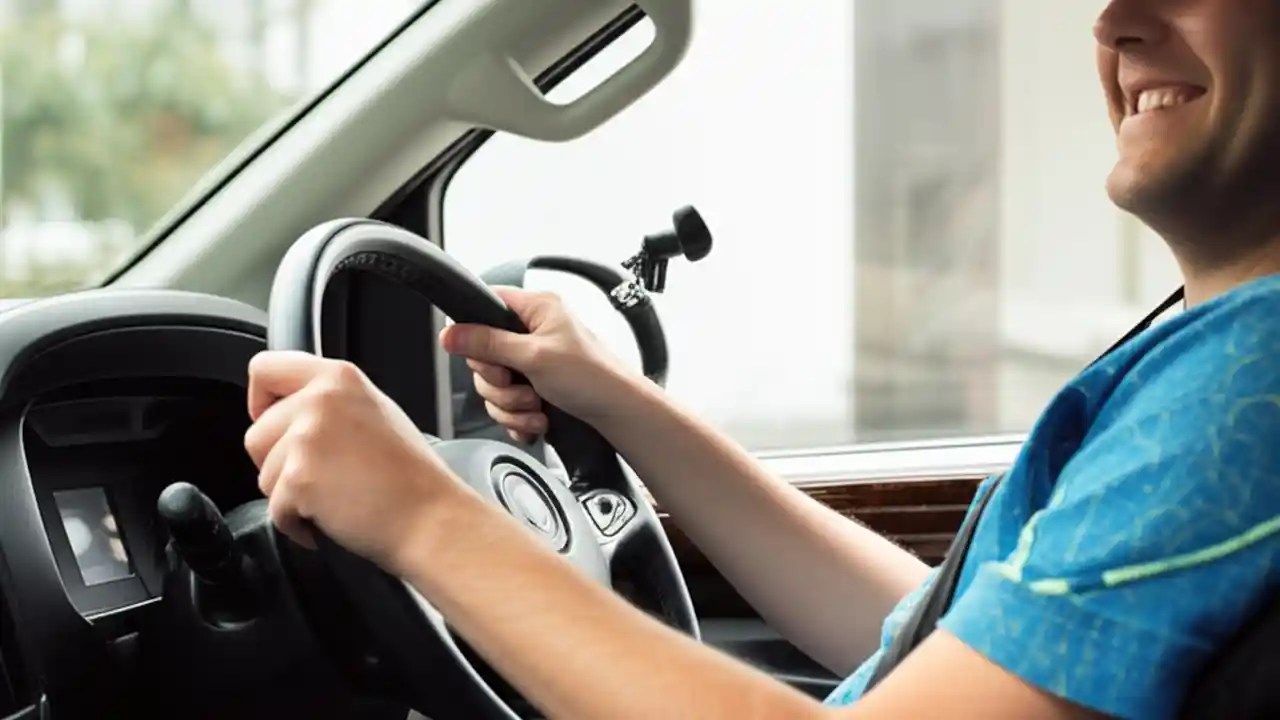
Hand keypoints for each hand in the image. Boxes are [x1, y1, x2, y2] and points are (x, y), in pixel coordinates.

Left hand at [243, 351, 465, 574]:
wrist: (431, 518)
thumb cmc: (411, 477)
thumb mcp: (374, 411)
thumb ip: (330, 400)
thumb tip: (287, 410)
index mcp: (339, 376)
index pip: (264, 369)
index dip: (262, 402)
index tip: (279, 426)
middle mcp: (320, 399)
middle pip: (255, 433)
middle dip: (278, 463)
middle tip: (324, 476)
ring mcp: (307, 438)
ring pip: (262, 474)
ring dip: (289, 496)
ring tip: (335, 497)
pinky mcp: (299, 478)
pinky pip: (274, 509)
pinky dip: (297, 523)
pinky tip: (333, 518)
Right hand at [439, 287, 636, 440]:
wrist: (618, 413)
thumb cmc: (592, 376)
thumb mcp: (534, 356)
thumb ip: (488, 344)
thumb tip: (450, 333)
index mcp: (536, 308)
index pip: (486, 304)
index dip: (474, 331)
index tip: (480, 355)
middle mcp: (532, 331)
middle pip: (483, 353)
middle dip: (498, 381)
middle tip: (519, 385)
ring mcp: (532, 361)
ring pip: (494, 384)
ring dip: (510, 404)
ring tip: (536, 407)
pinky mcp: (534, 388)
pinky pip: (507, 403)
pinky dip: (518, 416)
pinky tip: (536, 419)